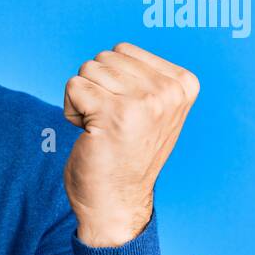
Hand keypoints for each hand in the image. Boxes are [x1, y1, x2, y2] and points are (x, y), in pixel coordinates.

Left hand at [62, 42, 199, 246]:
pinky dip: (71, 111)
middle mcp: (169, 91)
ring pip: (87, 70)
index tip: (124, 114)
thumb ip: (144, 79)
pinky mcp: (114, 113)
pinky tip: (89, 136)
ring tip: (101, 130)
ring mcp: (144, 102)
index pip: (123, 51)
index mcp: (183, 84)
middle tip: (109, 124)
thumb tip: (118, 52)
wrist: (116, 203)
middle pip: (104, 57)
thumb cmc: (125, 156)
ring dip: (83, 100)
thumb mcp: (151, 111)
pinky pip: (73, 86)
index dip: (112, 81)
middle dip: (95, 88)